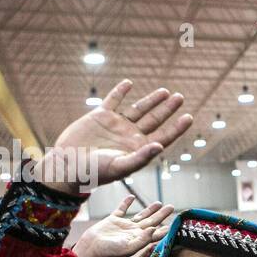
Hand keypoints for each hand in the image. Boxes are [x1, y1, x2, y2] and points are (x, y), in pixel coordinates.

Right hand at [32, 80, 191, 194]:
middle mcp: (130, 136)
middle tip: (180, 97)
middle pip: (154, 120)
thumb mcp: (120, 167)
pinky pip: (113, 101)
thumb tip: (160, 146)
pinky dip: (120, 92)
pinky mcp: (99, 116)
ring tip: (165, 92)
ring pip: (138, 109)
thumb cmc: (95, 173)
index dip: (177, 128)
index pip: (163, 137)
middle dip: (168, 109)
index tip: (189, 117)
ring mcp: (116, 125)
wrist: (67, 166)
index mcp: (138, 149)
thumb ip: (140, 157)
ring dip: (151, 100)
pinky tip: (129, 83)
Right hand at [72, 196, 173, 256]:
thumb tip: (155, 229)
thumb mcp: (128, 247)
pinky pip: (121, 209)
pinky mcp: (113, 220)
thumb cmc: (109, 251)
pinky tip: (132, 197)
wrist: (91, 248)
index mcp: (139, 239)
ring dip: (150, 209)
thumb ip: (143, 239)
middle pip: (151, 221)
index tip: (177, 223)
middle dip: (162, 215)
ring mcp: (124, 225)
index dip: (167, 228)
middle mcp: (134, 232)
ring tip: (159, 203)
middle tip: (171, 207)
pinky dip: (127, 203)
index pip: (157, 233)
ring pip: (140, 215)